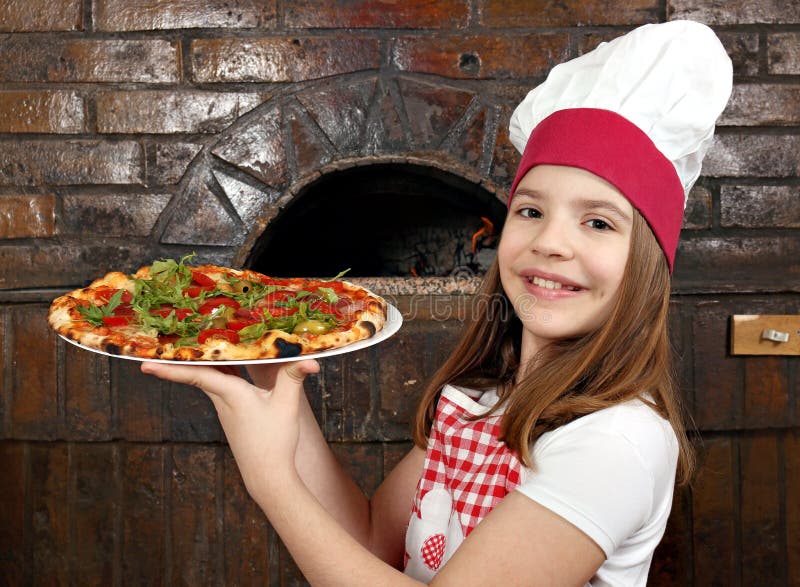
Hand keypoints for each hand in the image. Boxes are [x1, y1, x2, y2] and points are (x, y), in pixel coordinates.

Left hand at [140, 359, 319, 497]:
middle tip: (161, 342)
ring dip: (201, 363)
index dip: (171, 368)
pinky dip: (219, 372)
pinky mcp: (233, 415)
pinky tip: (227, 363)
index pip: (196, 375)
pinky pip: (220, 386)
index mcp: (231, 394)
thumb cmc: (275, 442)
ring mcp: (225, 409)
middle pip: (198, 373)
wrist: (268, 477)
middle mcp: (222, 400)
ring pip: (209, 379)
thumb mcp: (287, 406)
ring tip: (194, 343)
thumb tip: (312, 359)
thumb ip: (294, 377)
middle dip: (179, 358)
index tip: (145, 364)